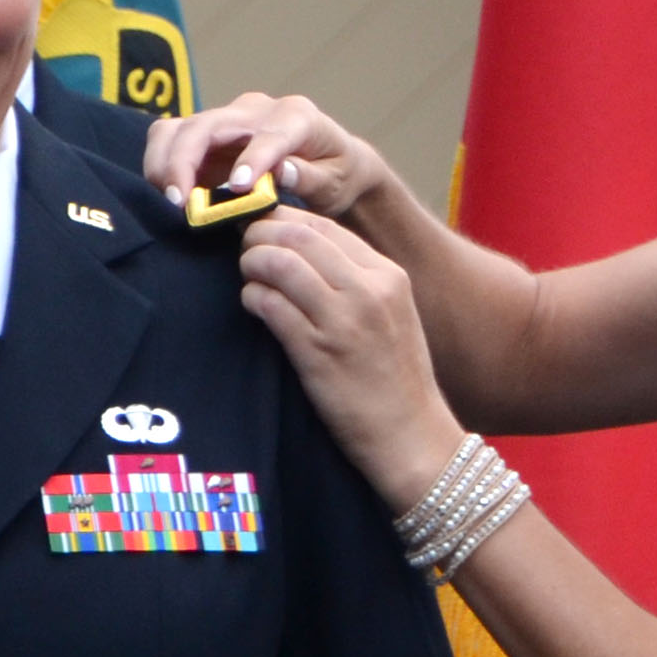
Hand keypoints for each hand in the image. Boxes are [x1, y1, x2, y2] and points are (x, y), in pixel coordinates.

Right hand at [142, 91, 385, 219]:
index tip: (238, 189)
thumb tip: (280, 172)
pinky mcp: (205, 138)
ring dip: (164, 164)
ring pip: (177, 129)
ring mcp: (226, 121)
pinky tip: (170, 196)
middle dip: (184, 162)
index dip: (252, 159)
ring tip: (169, 202)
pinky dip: (161, 167)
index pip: (269, 134)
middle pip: (206, 125)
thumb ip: (311, 177)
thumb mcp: (337, 181)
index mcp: (297, 117)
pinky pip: (169, 142)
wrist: (328, 164)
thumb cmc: (337, 174)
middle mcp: (256, 111)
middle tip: (178, 204)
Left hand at [236, 209, 469, 510]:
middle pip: (298, 235)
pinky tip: (252, 305)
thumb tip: (301, 250)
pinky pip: (271, 305)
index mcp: (388, 275)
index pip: (324, 225)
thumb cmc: (394, 379)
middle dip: (261, 234)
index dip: (283, 220)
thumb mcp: (390, 314)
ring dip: (252, 262)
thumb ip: (355, 281)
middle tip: (244, 246)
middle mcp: (369, 290)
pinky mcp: (318, 352)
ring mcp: (344, 320)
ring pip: (280, 262)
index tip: (263, 229)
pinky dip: (253, 297)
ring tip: (247, 275)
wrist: (412, 436)